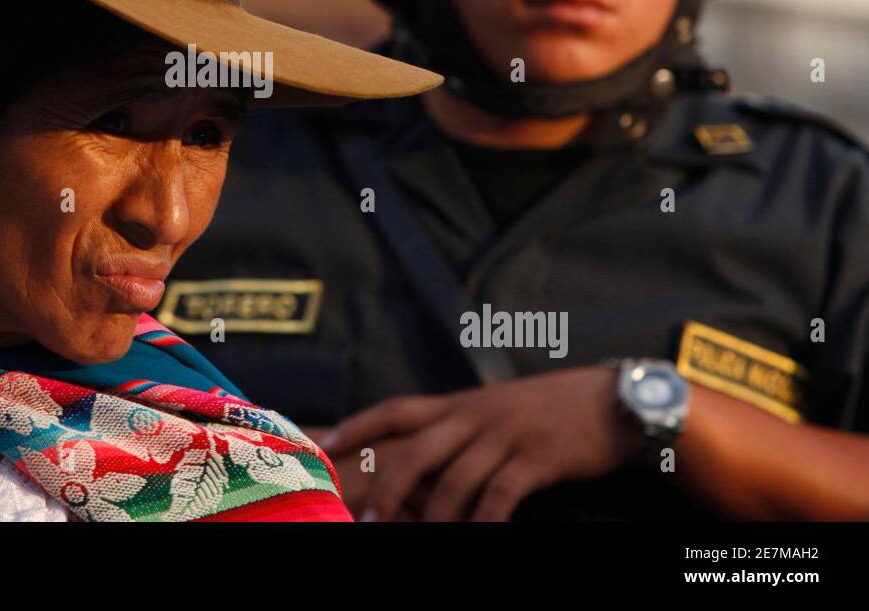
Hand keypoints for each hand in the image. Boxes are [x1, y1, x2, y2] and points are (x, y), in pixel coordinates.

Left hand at [320, 367, 643, 520]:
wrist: (614, 400)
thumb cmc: (553, 410)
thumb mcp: (499, 409)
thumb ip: (462, 426)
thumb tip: (427, 451)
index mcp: (462, 402)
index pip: (397, 408)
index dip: (359, 424)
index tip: (325, 443)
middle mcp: (476, 414)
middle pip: (415, 448)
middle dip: (385, 485)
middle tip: (364, 517)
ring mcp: (505, 435)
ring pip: (453, 478)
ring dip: (430, 515)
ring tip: (412, 538)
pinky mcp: (536, 458)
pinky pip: (499, 495)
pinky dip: (483, 522)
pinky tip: (475, 538)